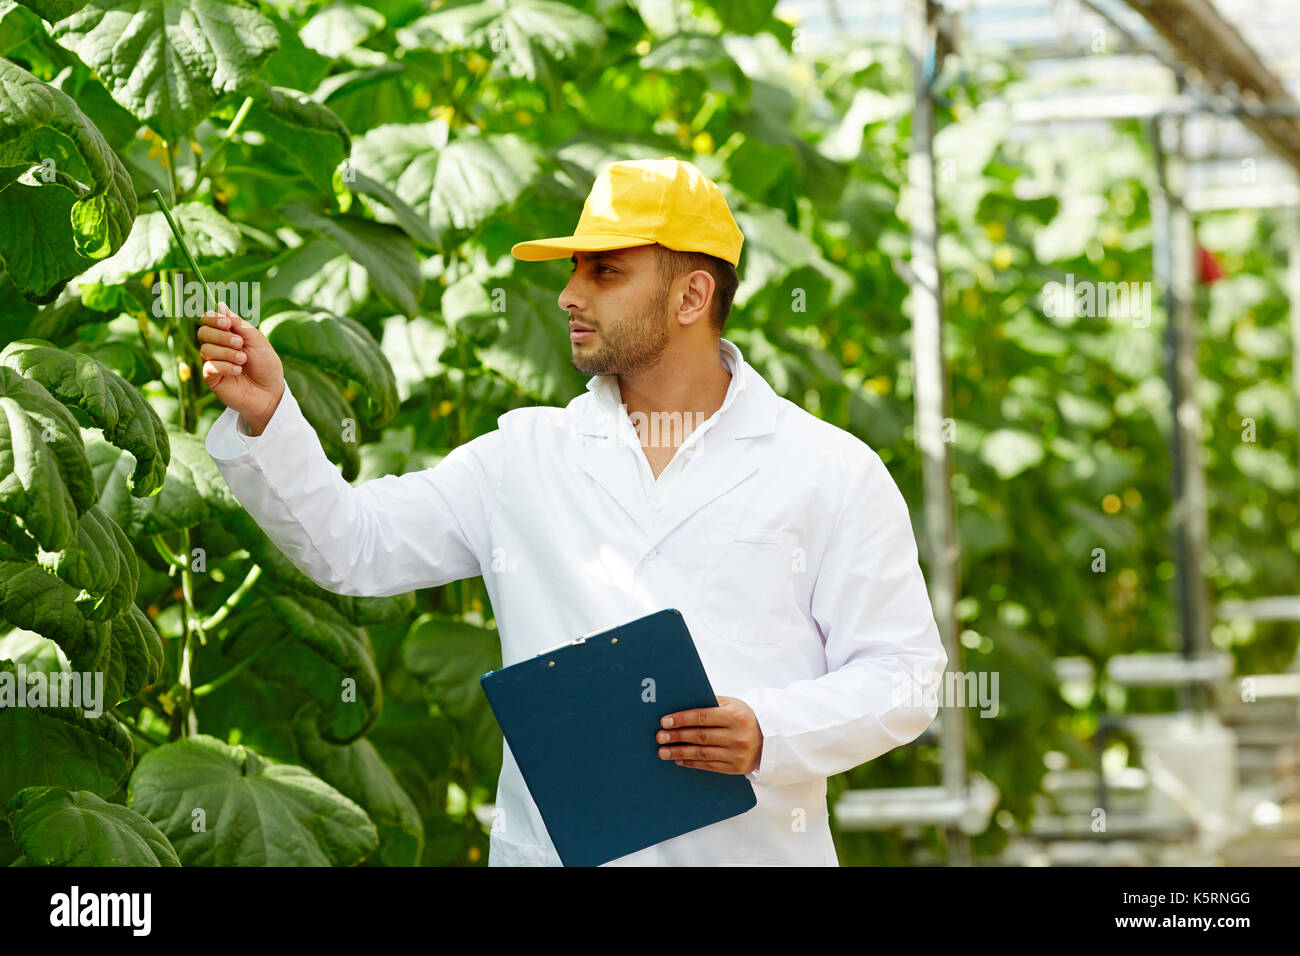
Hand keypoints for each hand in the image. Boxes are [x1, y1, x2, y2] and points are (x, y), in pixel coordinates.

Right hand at [198, 302, 284, 433]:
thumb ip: (239, 324)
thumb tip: (220, 305)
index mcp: (228, 335)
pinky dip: (224, 366)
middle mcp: (217, 347)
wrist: (271, 393)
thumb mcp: (257, 341)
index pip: (209, 320)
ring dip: (227, 352)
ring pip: (206, 349)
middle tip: (239, 343)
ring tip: (243, 360)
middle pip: (203, 332)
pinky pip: (209, 366)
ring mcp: (213, 363)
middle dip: (221, 335)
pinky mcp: (212, 379)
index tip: (227, 323)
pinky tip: (237, 371)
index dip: (213, 318)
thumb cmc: (266, 366)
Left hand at [656, 696, 762, 774]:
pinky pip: (708, 766)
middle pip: (700, 736)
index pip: (703, 717)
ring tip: (663, 751)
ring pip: (702, 753)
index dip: (682, 719)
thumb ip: (711, 703)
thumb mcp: (733, 705)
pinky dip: (691, 762)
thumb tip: (683, 702)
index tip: (665, 721)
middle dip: (677, 736)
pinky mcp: (735, 768)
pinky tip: (678, 759)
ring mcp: (736, 754)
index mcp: (735, 717)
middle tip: (660, 737)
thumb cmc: (745, 718)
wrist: (769, 740)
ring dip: (679, 752)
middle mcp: (736, 736)